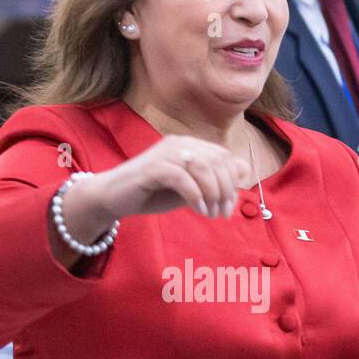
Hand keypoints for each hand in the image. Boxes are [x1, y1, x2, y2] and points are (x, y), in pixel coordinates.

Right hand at [87, 133, 253, 222]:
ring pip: (203, 168)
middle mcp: (178, 144)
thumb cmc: (152, 193)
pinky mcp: (153, 168)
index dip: (232, 183)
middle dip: (225, 191)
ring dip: (213, 194)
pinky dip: (196, 196)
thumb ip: (215, 180)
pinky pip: (183, 178)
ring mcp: (165, 153)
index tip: (227, 208)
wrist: (113, 197)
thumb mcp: (190, 189)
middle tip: (221, 214)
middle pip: (217, 161)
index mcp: (189, 145)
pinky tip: (198, 211)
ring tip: (210, 214)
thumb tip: (245, 169)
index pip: (223, 157)